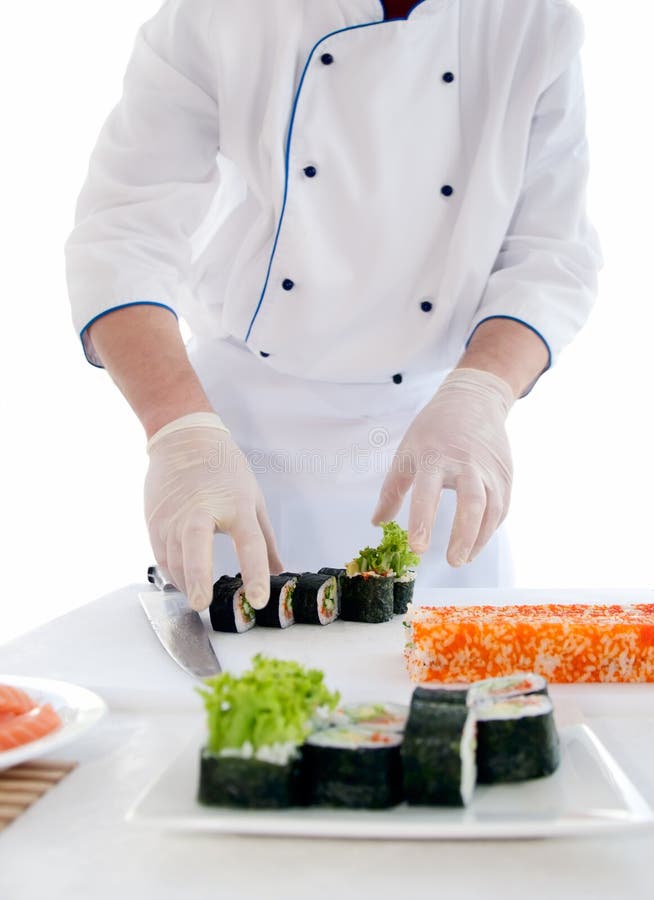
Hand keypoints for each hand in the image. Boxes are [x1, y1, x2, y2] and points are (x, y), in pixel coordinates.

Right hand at [144, 413, 283, 610]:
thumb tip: (278, 571)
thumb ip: (265, 540)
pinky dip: (173, 573)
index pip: (249, 544)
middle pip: (198, 547)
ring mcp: (175, 516)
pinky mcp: (156, 520)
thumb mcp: (253, 498)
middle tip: (202, 603)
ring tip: (198, 599)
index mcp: (236, 505)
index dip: (255, 574)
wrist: (184, 439)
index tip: (258, 599)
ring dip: (186, 583)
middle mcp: (202, 510)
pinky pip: (162, 556)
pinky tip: (183, 581)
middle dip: (198, 577)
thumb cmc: (224, 468)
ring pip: (175, 558)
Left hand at [372, 368, 514, 565]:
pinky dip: (489, 529)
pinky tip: (475, 542)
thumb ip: (392, 490)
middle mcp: (466, 463)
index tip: (417, 547)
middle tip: (452, 561)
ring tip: (463, 558)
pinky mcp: (505, 475)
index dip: (423, 521)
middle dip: (464, 536)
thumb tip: (377, 523)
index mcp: (435, 456)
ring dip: (479, 538)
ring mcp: (490, 470)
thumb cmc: (433, 429)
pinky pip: (501, 508)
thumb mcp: (406, 452)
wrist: (474, 401)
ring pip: (492, 509)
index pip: (427, 493)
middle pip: (472, 503)